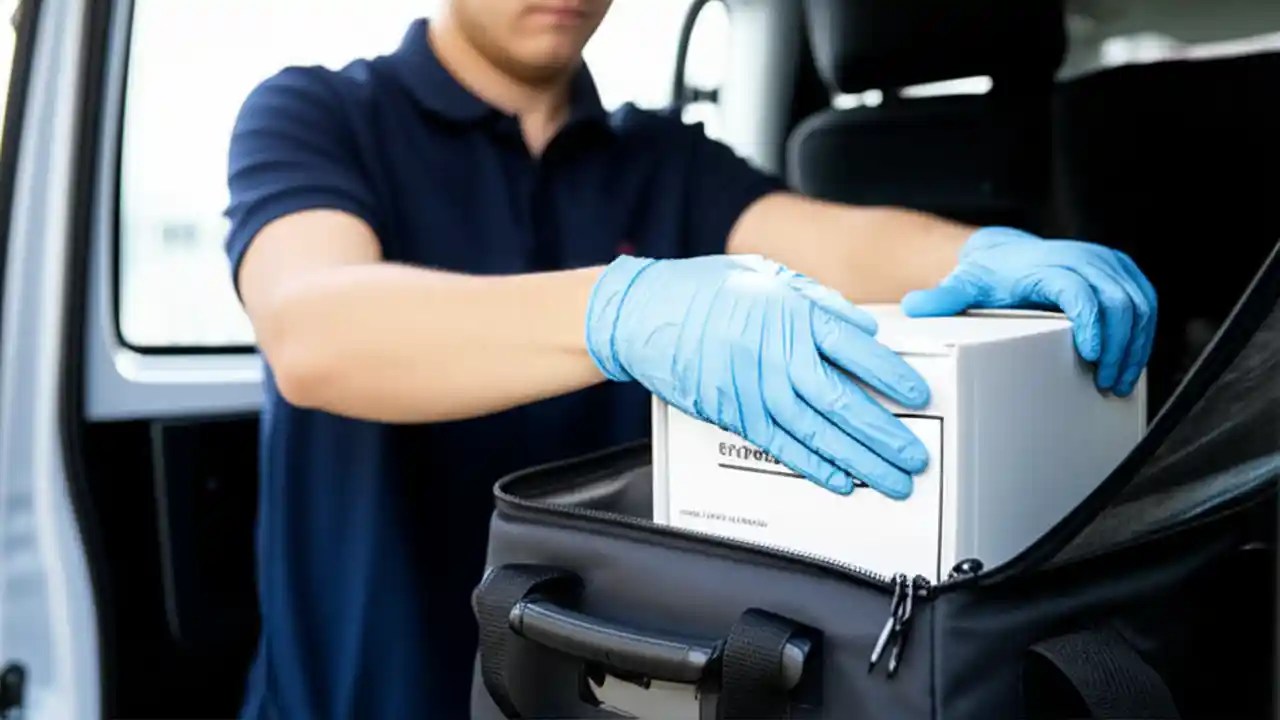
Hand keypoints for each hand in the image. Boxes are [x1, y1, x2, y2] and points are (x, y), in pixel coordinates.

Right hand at [586, 254, 930, 498]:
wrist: (644, 313)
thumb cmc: (704, 290)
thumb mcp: (768, 276)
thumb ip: (818, 301)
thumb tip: (862, 327)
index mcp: (792, 315)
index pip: (856, 350)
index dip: (891, 376)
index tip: (918, 394)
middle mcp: (776, 355)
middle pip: (842, 402)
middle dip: (884, 434)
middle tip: (913, 457)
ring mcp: (753, 389)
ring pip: (816, 432)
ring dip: (857, 461)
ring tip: (890, 479)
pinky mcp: (733, 413)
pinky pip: (780, 445)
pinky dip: (812, 466)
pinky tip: (840, 480)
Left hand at [900, 227, 1156, 396]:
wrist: (1004, 253)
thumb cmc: (987, 276)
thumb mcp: (963, 286)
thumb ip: (942, 298)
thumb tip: (912, 307)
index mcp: (1046, 264)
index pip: (1080, 290)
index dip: (1092, 321)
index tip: (1093, 355)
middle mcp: (1081, 258)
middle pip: (1118, 300)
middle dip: (1120, 345)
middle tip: (1108, 383)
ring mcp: (1105, 263)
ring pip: (1138, 301)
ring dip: (1135, 344)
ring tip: (1118, 381)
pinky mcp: (1120, 270)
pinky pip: (1145, 299)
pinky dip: (1143, 332)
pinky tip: (1131, 361)